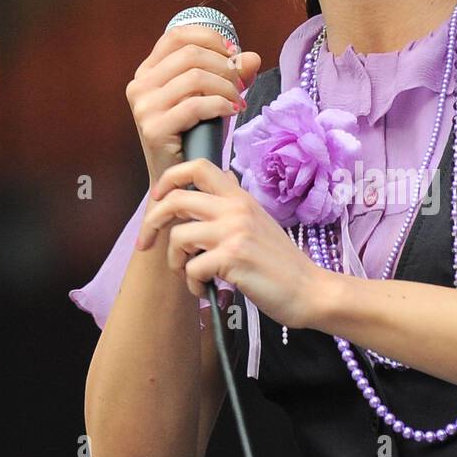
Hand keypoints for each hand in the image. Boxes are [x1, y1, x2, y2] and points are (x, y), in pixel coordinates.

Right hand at [126, 24, 260, 181]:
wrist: (180, 178)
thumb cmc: (196, 135)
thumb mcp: (213, 96)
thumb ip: (230, 74)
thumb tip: (252, 57)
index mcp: (148, 71)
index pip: (177, 36)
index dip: (210, 38)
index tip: (234, 54)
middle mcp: (139, 85)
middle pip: (191, 54)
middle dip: (224, 66)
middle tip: (240, 83)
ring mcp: (143, 107)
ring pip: (195, 77)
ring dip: (226, 87)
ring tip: (237, 101)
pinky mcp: (153, 128)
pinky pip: (195, 105)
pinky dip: (220, 104)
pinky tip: (231, 111)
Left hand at [134, 157, 332, 329]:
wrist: (310, 290)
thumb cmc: (282, 263)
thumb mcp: (261, 220)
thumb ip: (237, 201)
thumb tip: (222, 176)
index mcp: (241, 198)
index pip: (199, 166)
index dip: (169, 179)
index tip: (158, 200)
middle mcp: (236, 209)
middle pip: (175, 200)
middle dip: (152, 223)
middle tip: (147, 243)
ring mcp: (234, 232)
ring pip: (178, 237)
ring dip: (175, 262)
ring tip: (191, 275)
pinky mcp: (233, 258)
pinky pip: (191, 268)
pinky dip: (193, 284)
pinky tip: (206, 290)